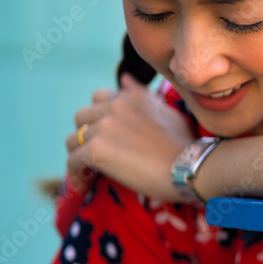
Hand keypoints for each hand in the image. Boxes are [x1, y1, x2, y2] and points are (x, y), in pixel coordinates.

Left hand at [66, 73, 193, 201]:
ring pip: (74, 140)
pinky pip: (73, 161)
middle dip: (87, 134)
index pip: (99, 98)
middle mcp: (115, 106)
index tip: (108, 134)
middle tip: (100, 153)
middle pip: (81, 117)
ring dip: (80, 154)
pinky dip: (76, 174)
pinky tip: (83, 184)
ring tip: (90, 170)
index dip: (100, 117)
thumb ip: (143, 96)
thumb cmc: (186, 144)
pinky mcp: (96, 150)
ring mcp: (104, 127)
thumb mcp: (169, 112)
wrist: (189, 167)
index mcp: (131, 96)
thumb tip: (124, 79)